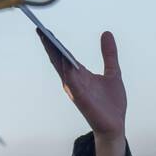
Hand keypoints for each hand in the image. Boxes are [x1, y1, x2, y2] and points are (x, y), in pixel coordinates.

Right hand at [38, 29, 127, 155]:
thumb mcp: (113, 72)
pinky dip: (70, 75)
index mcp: (80, 75)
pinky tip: (67, 63)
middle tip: (39, 30)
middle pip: (58, 62)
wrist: (116, 125)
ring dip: (56, 56)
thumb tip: (106, 33)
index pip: (63, 57)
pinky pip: (74, 86)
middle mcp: (74, 82)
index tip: (44, 30)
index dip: (54, 44)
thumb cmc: (112, 103)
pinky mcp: (83, 101)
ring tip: (48, 39)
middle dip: (49, 47)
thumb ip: (109, 54)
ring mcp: (77, 92)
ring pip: (63, 71)